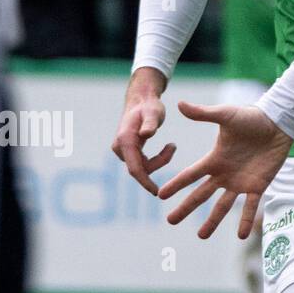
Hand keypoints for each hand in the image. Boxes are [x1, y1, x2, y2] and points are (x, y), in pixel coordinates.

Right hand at [111, 67, 173, 195]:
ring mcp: (123, 150)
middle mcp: (120, 148)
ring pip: (141, 166)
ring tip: (172, 145)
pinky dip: (155, 159)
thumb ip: (151, 123)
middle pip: (139, 168)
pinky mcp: (129, 150)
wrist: (141, 100)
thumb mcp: (154, 112)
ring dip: (158, 161)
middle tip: (173, 147)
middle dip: (157, 164)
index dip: (145, 181)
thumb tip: (146, 135)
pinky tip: (168, 148)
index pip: (134, 168)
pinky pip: (142, 162)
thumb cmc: (149, 106)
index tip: (156, 192)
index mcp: (125, 141)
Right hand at [157, 102, 293, 238]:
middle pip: (201, 195)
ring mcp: (240, 181)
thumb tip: (179, 103)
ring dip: (212, 221)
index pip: (190, 175)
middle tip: (170, 221)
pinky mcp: (258, 185)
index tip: (160, 195)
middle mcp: (224, 174)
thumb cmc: (251, 117)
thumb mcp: (226, 115)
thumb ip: (204, 113)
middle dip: (186, 208)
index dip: (176, 185)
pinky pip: (251, 206)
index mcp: (214, 159)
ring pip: (223, 206)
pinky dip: (245, 220)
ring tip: (201, 236)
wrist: (277, 122)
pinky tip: (240, 236)